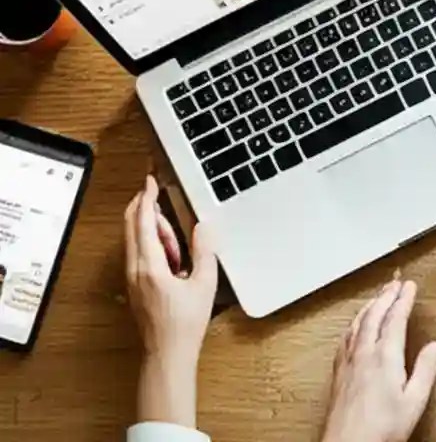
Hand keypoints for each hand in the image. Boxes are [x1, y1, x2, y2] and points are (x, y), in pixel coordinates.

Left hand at [125, 174, 217, 426]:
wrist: (167, 353)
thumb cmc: (184, 324)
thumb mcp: (203, 284)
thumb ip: (203, 251)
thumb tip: (203, 227)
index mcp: (149, 265)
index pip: (143, 221)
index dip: (147, 198)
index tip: (150, 181)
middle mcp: (134, 269)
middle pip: (131, 226)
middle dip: (145, 208)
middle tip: (161, 200)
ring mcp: (130, 277)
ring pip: (135, 240)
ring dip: (153, 232)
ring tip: (180, 249)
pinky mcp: (133, 285)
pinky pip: (138, 254)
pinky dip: (152, 246)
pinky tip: (173, 261)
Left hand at [322, 279, 435, 441]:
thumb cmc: (380, 429)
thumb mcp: (415, 401)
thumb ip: (425, 371)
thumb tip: (434, 347)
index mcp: (384, 357)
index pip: (395, 319)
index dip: (403, 299)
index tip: (410, 286)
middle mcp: (363, 354)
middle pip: (374, 316)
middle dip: (385, 296)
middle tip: (394, 283)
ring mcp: (348, 363)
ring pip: (357, 324)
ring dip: (368, 306)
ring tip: (376, 297)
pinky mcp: (338, 374)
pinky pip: (345, 338)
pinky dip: (353, 324)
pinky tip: (353, 327)